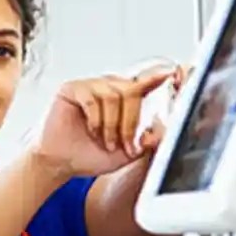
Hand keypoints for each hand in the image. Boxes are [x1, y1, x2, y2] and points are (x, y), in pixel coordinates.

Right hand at [30, 67, 181, 177]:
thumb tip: (162, 131)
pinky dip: (95, 119)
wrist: (62, 163)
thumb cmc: (91, 155)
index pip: (146, 82)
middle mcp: (110, 88)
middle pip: (132, 90)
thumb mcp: (128, 153)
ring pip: (113, 96)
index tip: (172, 72)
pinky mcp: (72, 89)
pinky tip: (90, 130)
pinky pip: (92, 98)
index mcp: (126, 99)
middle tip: (124, 144)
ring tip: (104, 141)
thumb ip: (147, 142)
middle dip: (130, 122)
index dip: (158, 75)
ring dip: (111, 124)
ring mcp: (91, 86)